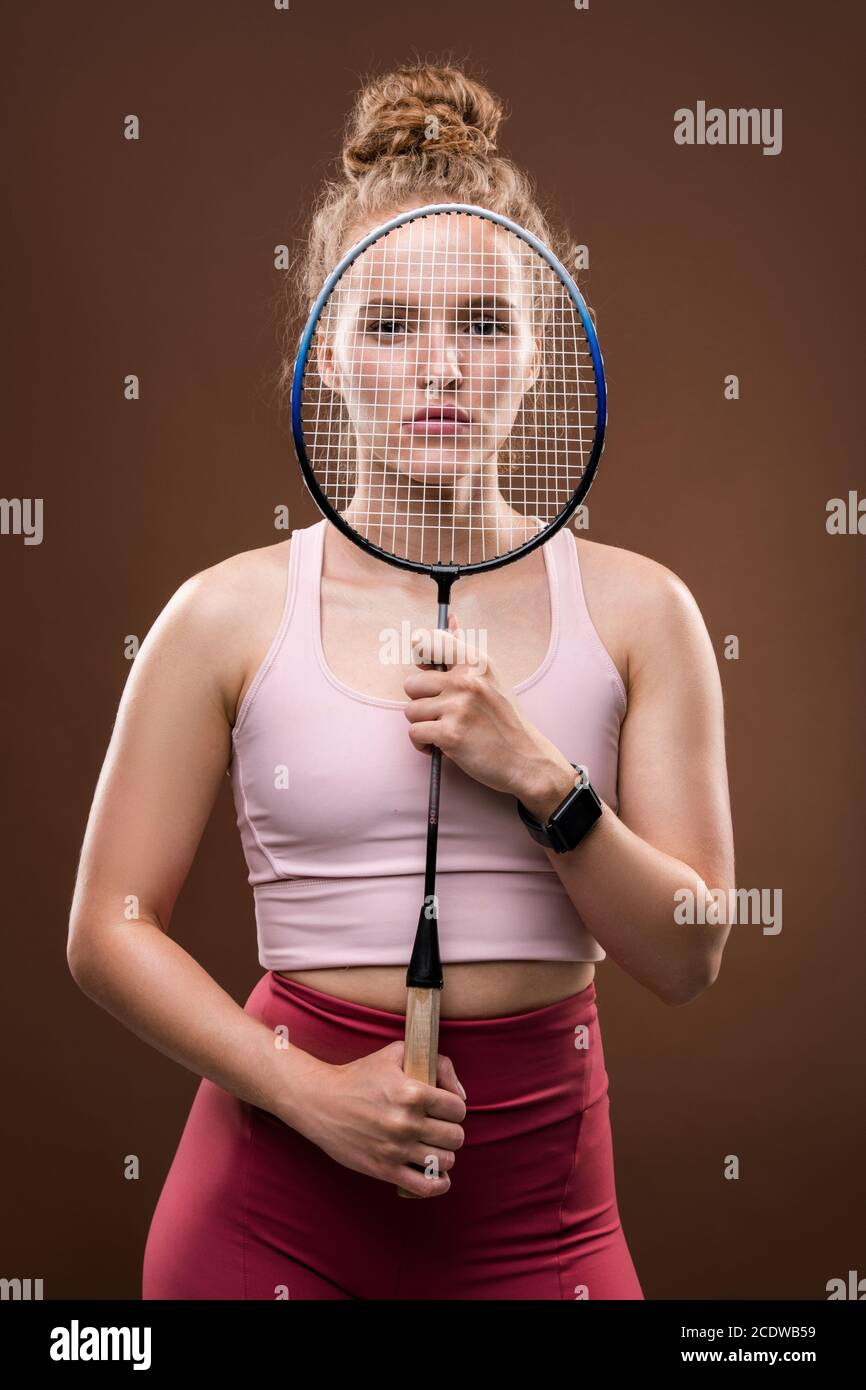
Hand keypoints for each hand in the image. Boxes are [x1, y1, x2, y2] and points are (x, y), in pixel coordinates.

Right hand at [289, 1041, 466, 1196]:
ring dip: (444, 1154)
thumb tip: (461, 1095)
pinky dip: (438, 1183)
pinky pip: (425, 1186)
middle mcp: (407, 1122)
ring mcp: (396, 1149)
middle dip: (451, 1131)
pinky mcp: (384, 1170)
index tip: (443, 1109)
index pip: (458, 1109)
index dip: (454, 1108)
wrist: (320, 1101)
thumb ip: (438, 1064)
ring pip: (445, 1161)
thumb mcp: (397, 1055)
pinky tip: (437, 1175)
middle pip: (456, 1136)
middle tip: (437, 1127)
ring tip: (433, 1147)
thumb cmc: (359, 1076)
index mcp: (413, 1092)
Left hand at [404, 612, 575, 812]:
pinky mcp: (450, 734)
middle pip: (412, 684)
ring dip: (423, 725)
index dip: (421, 654)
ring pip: (411, 711)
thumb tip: (451, 618)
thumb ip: (463, 650)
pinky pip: (415, 733)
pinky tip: (441, 746)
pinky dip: (423, 744)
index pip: (431, 641)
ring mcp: (458, 707)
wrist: (526, 759)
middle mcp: (466, 681)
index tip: (427, 669)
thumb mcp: (491, 677)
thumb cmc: (504, 720)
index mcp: (476, 663)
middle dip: (422, 702)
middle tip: (443, 713)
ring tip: (445, 730)